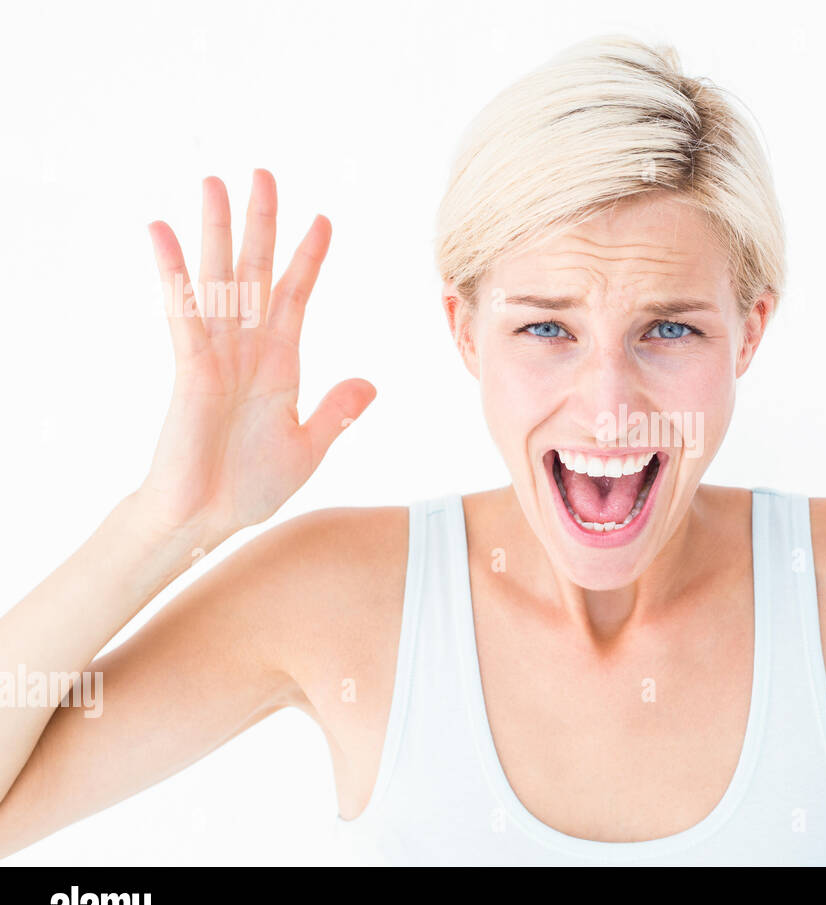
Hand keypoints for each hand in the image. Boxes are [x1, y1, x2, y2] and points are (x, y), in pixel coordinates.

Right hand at [136, 170, 375, 546]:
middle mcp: (247, 348)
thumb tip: (370, 384)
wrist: (207, 519)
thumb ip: (336, 412)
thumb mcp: (308, 447)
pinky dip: (175, 276)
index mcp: (279, 363)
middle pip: (256, 272)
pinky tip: (164, 235)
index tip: (323, 220)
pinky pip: (184, 315)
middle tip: (264, 173)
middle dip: (261, 224)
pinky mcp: (191, 369)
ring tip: (215, 182)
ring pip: (219, 280)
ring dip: (218, 232)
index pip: (295, 296)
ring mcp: (216, 355)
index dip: (308, 258)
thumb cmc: (250, 486)